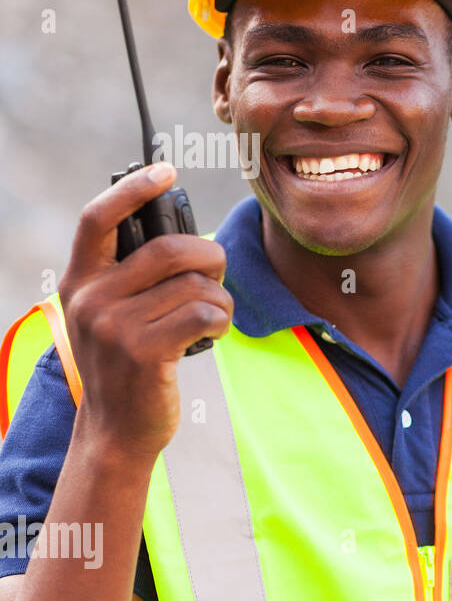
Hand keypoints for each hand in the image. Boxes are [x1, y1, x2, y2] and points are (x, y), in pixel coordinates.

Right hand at [58, 163, 231, 460]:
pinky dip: (221, 321)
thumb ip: (132, 277)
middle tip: (216, 276)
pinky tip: (210, 335)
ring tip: (212, 318)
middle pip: (171, 249)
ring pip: (196, 285)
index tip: (165, 170)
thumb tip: (185, 239)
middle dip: (210, 257)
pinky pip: (205, 314)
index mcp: (80, 281)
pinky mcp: (143, 352)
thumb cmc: (128, 365)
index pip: (98, 219)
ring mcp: (114, 326)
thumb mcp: (111, 316)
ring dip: (220, 300)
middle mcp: (90, 299)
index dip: (133, 189)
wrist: (116, 430)